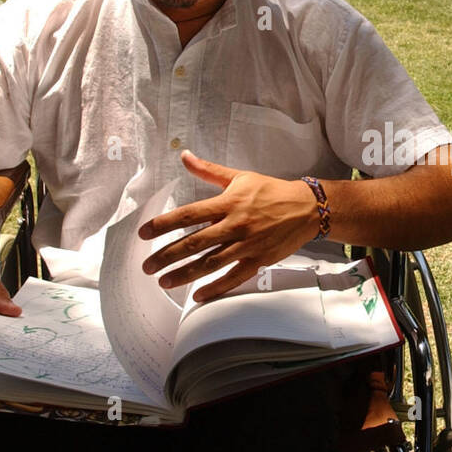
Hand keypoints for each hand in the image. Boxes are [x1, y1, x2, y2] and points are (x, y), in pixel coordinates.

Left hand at [139, 151, 320, 302]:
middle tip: (147, 266)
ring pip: (210, 263)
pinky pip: (234, 277)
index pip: (188, 214)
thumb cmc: (271, 191)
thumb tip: (184, 155)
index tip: (144, 233)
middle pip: (194, 243)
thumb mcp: (240, 177)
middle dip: (167, 256)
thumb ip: (208, 170)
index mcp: (227, 203)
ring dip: (185, 274)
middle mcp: (235, 225)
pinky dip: (216, 287)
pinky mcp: (259, 260)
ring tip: (164, 282)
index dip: (164, 224)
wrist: (307, 208)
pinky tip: (198, 295)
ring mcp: (247, 245)